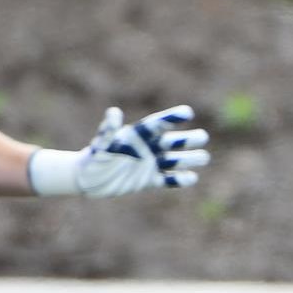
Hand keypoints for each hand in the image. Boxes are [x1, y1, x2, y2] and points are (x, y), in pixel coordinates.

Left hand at [54, 105, 209, 197]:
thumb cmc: (94, 157)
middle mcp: (149, 147)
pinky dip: (180, 180)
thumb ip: (109, 129)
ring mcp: (151, 164)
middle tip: (202, 137)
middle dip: (189, 139)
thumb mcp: (102, 144)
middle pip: (174, 141)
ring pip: (176, 160)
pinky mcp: (149, 180)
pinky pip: (168, 180)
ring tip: (204, 158)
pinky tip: (192, 178)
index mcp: (139, 134)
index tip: (188, 113)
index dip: (173, 117)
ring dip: (190, 159)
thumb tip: (114, 112)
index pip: (159, 123)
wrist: (88, 179)